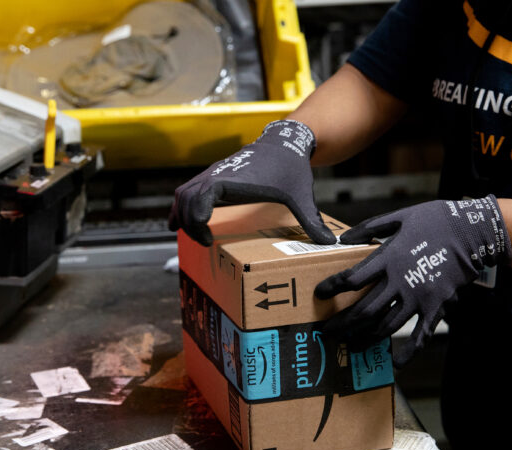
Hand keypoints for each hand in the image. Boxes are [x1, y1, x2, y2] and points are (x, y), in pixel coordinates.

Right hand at [168, 119, 335, 245]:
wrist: (284, 143)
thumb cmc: (291, 169)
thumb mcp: (301, 196)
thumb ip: (312, 221)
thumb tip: (331, 243)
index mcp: (234, 179)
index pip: (202, 196)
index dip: (197, 217)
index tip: (206, 237)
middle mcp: (218, 174)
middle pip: (187, 198)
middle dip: (189, 223)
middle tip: (205, 243)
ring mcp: (213, 174)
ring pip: (183, 193)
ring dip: (182, 215)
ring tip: (193, 236)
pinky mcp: (213, 176)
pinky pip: (188, 190)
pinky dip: (182, 206)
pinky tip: (180, 223)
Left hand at [315, 196, 511, 365]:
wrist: (473, 231)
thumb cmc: (435, 220)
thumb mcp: (399, 217)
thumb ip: (370, 228)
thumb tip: (343, 239)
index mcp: (389, 258)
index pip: (352, 278)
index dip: (333, 288)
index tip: (320, 293)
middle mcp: (400, 282)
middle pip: (364, 310)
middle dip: (342, 323)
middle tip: (327, 332)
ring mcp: (419, 298)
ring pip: (386, 326)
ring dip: (366, 338)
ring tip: (351, 345)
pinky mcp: (437, 308)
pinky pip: (420, 335)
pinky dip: (408, 352)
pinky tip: (395, 363)